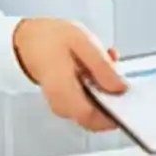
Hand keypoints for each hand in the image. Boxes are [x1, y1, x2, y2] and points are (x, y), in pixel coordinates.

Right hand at [12, 18, 126, 131]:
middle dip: (113, 99)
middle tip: (120, 75)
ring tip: (107, 63)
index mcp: (62, 90)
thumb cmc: (50, 38)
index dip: (113, 115)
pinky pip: (89, 101)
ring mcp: (63, 105)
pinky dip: (99, 87)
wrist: (27, 39)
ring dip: (107, 89)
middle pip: (96, 117)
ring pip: (94, 109)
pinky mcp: (66, 101)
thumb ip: (101, 66)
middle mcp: (61, 104)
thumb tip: (120, 88)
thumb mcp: (81, 41)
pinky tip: (98, 67)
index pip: (92, 118)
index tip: (129, 103)